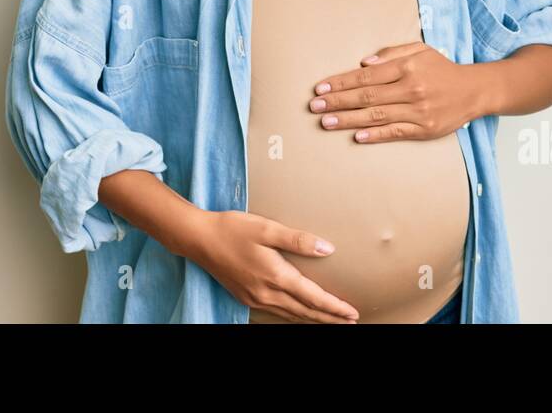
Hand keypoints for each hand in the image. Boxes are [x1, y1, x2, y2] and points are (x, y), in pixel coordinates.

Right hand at [189, 210, 359, 322]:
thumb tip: (327, 249)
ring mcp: (255, 298)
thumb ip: (298, 240)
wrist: (198, 239)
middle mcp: (267, 293)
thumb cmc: (232, 229)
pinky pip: (277, 312)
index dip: (335, 307)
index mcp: (276, 276)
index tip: (353, 313)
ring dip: (313, 319)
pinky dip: (294, 316)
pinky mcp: (246, 297)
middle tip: (350, 322)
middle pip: (305, 312)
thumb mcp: (267, 228)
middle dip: (329, 319)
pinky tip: (299, 314)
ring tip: (331, 321)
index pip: (313, 298)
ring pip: (291, 315)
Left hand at [308, 41, 487, 142]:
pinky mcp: (424, 129)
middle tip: (314, 106)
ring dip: (348, 119)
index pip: (367, 75)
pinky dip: (375, 135)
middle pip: (367, 96)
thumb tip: (363, 62)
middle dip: (338, 101)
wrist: (474, 91)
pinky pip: (395, 132)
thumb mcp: (420, 50)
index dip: (342, 82)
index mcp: (408, 67)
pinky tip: (356, 136)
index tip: (321, 87)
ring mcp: (418, 111)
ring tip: (326, 122)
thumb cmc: (441, 69)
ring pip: (377, 116)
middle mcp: (412, 88)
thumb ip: (392, 53)